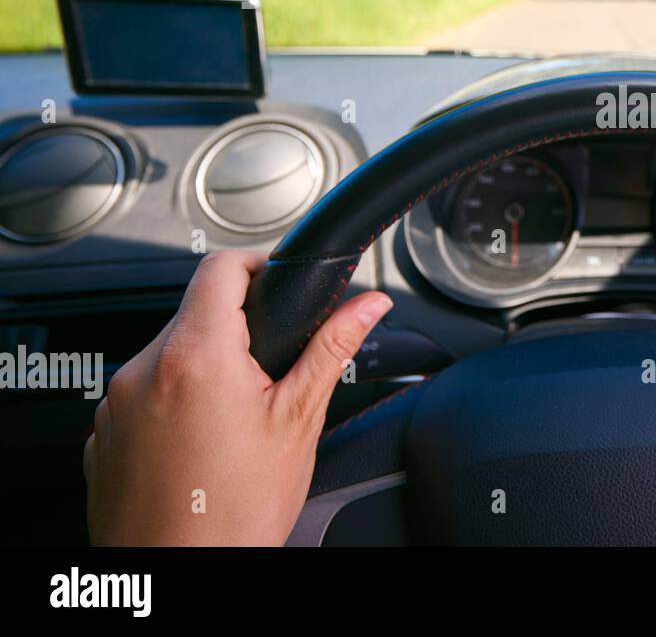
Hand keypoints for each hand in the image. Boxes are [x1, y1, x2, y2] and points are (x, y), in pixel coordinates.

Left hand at [84, 250, 392, 545]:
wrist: (179, 576)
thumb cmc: (234, 513)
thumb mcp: (298, 420)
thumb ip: (332, 349)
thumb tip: (368, 306)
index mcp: (198, 356)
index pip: (220, 267)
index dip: (255, 264)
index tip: (274, 284)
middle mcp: (144, 370)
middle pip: (195, 314)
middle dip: (235, 332)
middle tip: (267, 377)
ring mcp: (115, 404)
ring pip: (167, 356)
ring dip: (202, 371)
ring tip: (233, 423)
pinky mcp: (102, 435)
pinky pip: (141, 396)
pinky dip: (172, 406)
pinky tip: (200, 446)